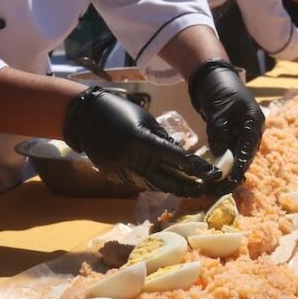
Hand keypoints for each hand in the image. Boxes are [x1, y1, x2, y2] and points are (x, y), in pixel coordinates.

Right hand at [63, 86, 219, 195]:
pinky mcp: (116, 178)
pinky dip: (155, 183)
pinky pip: (140, 183)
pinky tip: (165, 181)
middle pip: (169, 182)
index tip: (214, 174)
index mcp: (145, 145)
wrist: (84, 118)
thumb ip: (163, 139)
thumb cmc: (118, 110)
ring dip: (173, 187)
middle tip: (205, 188)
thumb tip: (179, 153)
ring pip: (155, 186)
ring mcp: (125, 173)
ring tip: (190, 187)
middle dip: (189, 186)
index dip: (198, 169)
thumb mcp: (146, 120)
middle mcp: (136, 164)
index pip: (179, 161)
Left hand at [188, 60, 264, 193]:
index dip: (239, 167)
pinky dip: (223, 160)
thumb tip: (218, 154)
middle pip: (245, 155)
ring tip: (216, 184)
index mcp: (254, 122)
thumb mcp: (219, 111)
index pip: (248, 149)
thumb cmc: (220, 89)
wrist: (213, 75)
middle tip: (221, 187)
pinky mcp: (232, 132)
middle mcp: (251, 129)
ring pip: (237, 155)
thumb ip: (219, 132)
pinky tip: (215, 173)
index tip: (231, 181)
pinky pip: (229, 150)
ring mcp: (242, 131)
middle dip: (234, 172)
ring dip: (228, 169)